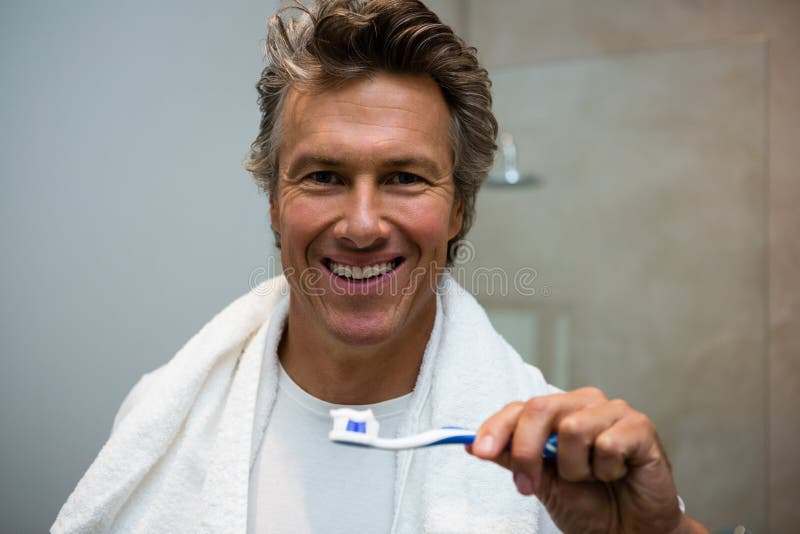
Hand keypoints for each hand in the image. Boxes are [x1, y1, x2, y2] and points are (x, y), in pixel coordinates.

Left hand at [466, 387, 706, 533]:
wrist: (631, 532)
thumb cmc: (590, 504)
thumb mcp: (542, 484)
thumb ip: (512, 459)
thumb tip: (473, 444)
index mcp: (558, 412)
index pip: (520, 408)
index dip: (496, 428)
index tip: (481, 451)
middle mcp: (583, 404)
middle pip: (539, 408)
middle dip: (527, 452)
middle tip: (530, 485)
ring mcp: (614, 411)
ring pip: (573, 429)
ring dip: (575, 468)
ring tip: (592, 478)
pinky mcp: (641, 426)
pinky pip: (608, 443)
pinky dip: (607, 470)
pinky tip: (617, 475)